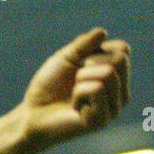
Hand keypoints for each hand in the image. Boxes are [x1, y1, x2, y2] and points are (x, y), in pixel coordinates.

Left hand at [18, 28, 129, 149]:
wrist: (31, 114)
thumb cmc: (48, 87)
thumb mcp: (66, 58)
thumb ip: (84, 44)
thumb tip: (103, 32)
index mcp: (116, 77)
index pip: (123, 50)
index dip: (97, 51)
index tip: (80, 65)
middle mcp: (121, 93)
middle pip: (120, 60)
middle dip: (90, 65)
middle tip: (75, 81)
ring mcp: (114, 108)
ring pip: (108, 74)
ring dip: (81, 79)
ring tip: (73, 94)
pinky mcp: (102, 120)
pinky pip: (96, 89)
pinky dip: (78, 93)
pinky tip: (74, 108)